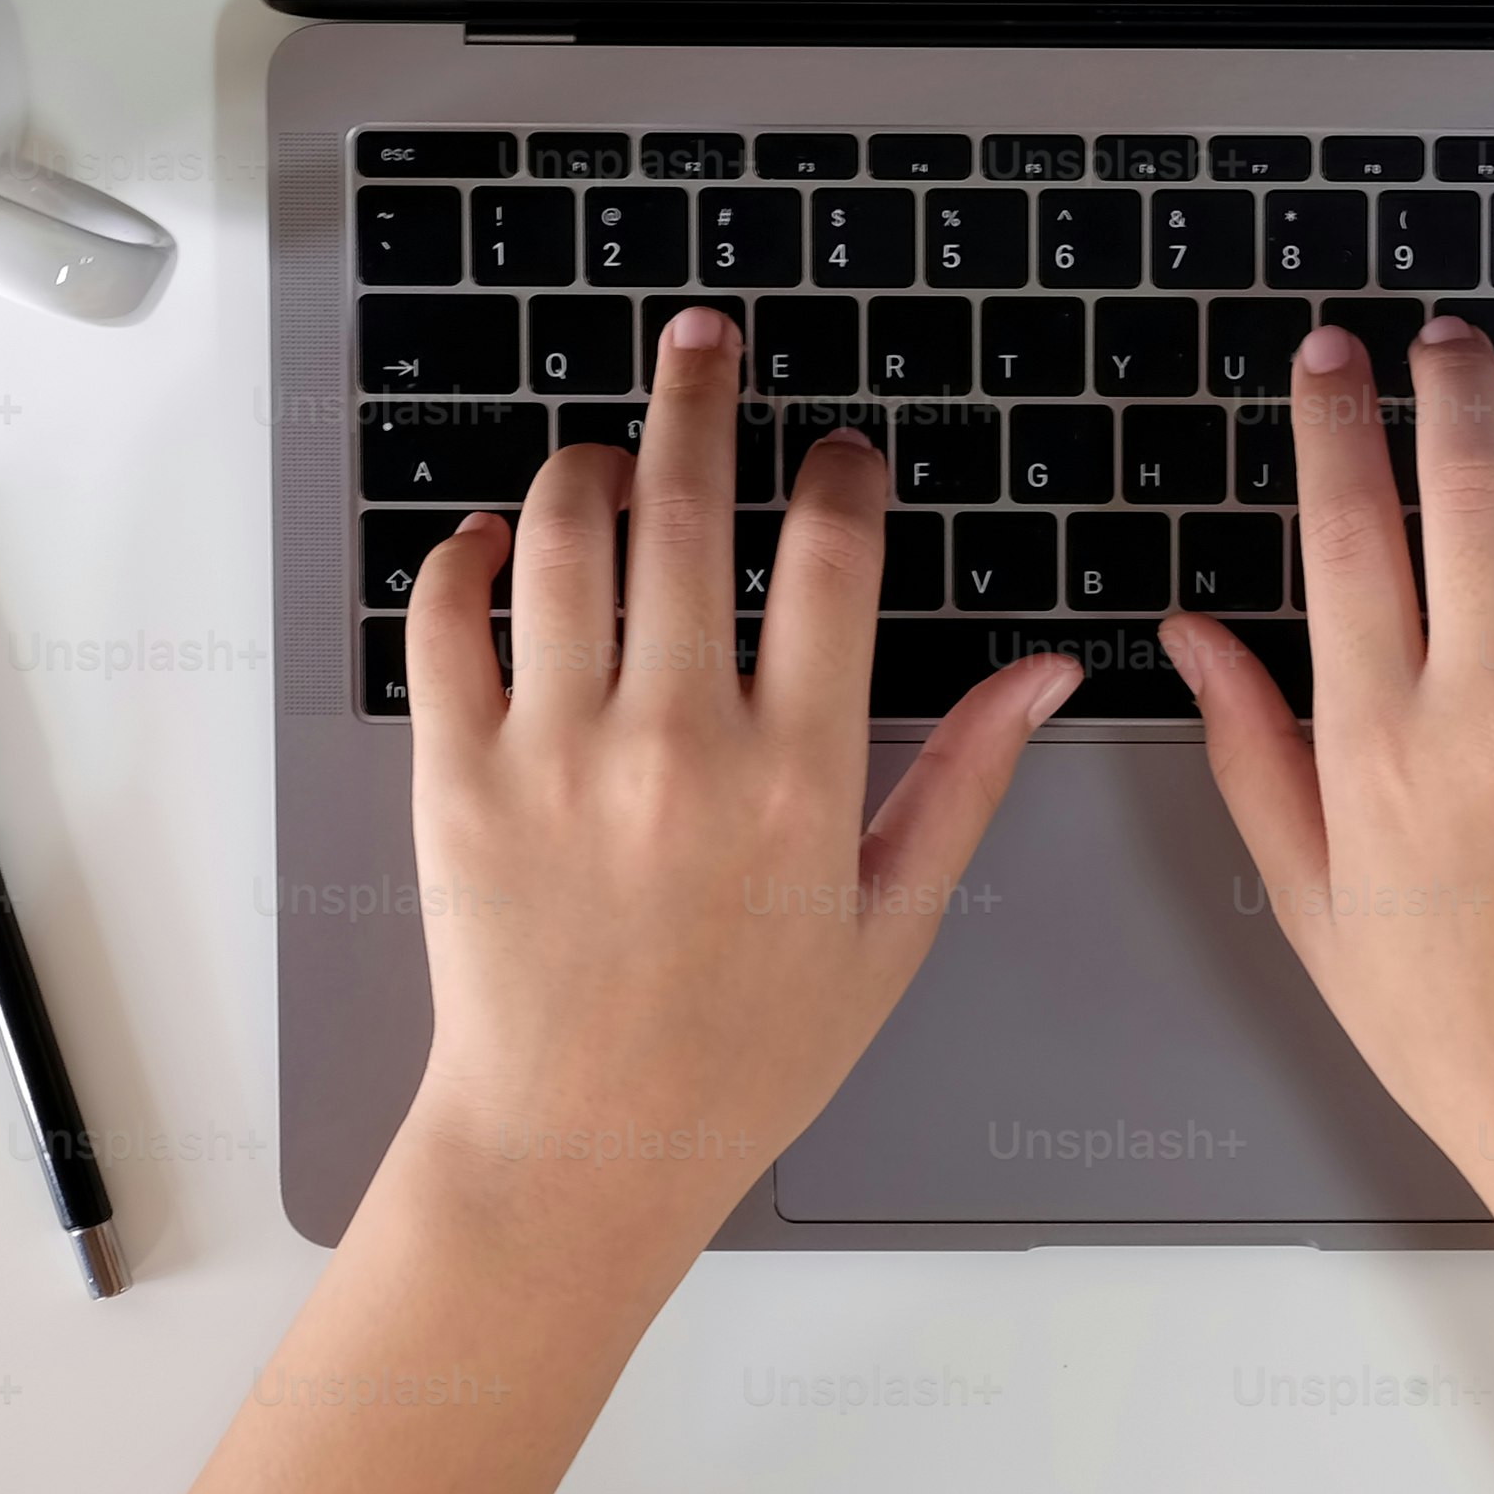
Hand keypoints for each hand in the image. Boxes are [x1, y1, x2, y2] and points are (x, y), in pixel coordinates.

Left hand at [389, 305, 1075, 1261]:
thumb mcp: (893, 924)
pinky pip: (445, 618)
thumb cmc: (745, 1052)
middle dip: (702, 396)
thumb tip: (1047, 671)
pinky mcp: (456, 775)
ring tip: (607, 454)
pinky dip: (464, 554)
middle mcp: (678, 741)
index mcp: (800, 772)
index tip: (837, 450)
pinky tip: (494, 540)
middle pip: (690, 504)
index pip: (832, 556)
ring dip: (587, 464)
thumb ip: (967, 780)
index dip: (839, 472)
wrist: (579, 1149)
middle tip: (704, 345)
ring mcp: (557, 751)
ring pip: (563, 535)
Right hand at [1164, 315, 1493, 1248]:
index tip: (1332, 356)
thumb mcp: (1312, 898)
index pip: (1345, 528)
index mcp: (1382, 745)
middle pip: (1472, 478)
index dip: (1333, 418)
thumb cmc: (1455, 1027)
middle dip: (1452, 380)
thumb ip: (1249, 749)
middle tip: (1443, 342)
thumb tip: (1190, 631)